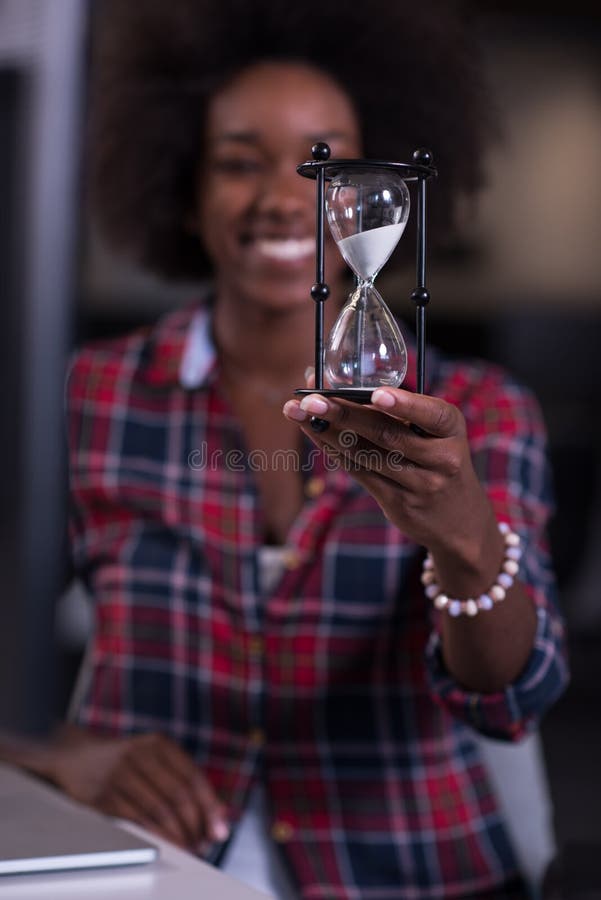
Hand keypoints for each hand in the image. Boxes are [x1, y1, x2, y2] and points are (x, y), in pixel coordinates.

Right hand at [25, 727, 228, 852]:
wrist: (76, 756)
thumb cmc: (125, 762)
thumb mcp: (155, 759)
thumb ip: (186, 781)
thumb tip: (220, 814)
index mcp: (159, 744)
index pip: (192, 777)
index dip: (209, 807)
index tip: (219, 830)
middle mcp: (140, 755)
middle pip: (178, 796)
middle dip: (195, 825)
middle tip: (203, 844)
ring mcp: (119, 775)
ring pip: (158, 811)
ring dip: (178, 836)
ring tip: (188, 849)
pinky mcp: (102, 796)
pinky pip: (136, 821)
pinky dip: (156, 838)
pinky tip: (166, 846)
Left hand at [283, 386, 500, 582]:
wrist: (459, 521)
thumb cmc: (440, 460)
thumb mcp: (439, 435)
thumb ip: (401, 413)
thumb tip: (342, 385)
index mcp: (452, 430)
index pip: (432, 414)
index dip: (404, 405)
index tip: (377, 395)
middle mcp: (440, 459)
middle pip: (386, 434)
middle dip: (343, 413)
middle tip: (311, 399)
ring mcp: (419, 485)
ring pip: (366, 454)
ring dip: (327, 431)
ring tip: (298, 411)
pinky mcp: (397, 503)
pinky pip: (359, 472)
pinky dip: (333, 450)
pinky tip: (314, 432)